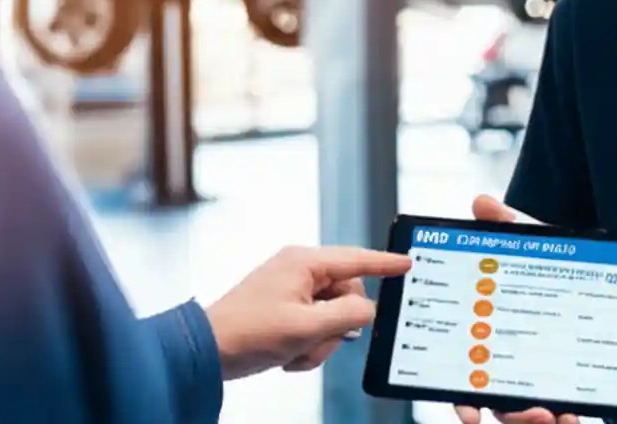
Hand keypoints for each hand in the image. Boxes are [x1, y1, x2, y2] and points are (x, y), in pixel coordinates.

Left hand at [207, 245, 411, 379]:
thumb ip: (347, 317)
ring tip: (294, 353)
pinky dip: (307, 346)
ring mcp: (291, 290)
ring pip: (331, 318)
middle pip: (346, 297)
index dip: (385, 264)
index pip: (356, 259)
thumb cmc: (248, 333)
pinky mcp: (285, 310)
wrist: (208, 351)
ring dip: (319, 342)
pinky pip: (314, 327)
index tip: (408, 263)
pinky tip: (287, 356)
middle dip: (336, 328)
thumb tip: (368, 312)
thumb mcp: (307, 328)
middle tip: (315, 342)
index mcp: (304, 263)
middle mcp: (299, 271)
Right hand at [455, 197, 577, 423]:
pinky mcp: (566, 385)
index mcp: (488, 343)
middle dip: (515, 418)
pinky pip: (562, 412)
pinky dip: (568, 418)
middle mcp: (507, 370)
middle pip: (500, 407)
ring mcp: (537, 380)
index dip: (464, 403)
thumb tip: (482, 202)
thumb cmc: (542, 261)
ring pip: (528, 414)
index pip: (466, 383)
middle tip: (537, 413)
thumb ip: (505, 224)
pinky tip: (576, 415)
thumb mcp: (528, 243)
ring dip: (537, 422)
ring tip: (558, 417)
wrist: (580, 270)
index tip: (473, 415)